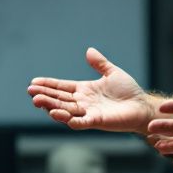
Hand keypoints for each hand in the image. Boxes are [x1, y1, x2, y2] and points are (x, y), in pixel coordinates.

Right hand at [28, 47, 156, 133]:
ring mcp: (88, 113)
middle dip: (44, 96)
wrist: (142, 106)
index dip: (48, 85)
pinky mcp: (96, 121)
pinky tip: (57, 115)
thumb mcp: (112, 73)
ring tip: (38, 102)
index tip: (33, 82)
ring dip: (51, 106)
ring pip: (65, 110)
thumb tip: (89, 50)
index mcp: (84, 90)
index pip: (62, 87)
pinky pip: (79, 122)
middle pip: (59, 99)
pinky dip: (69, 119)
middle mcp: (83, 102)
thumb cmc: (129, 91)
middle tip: (30, 92)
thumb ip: (100, 64)